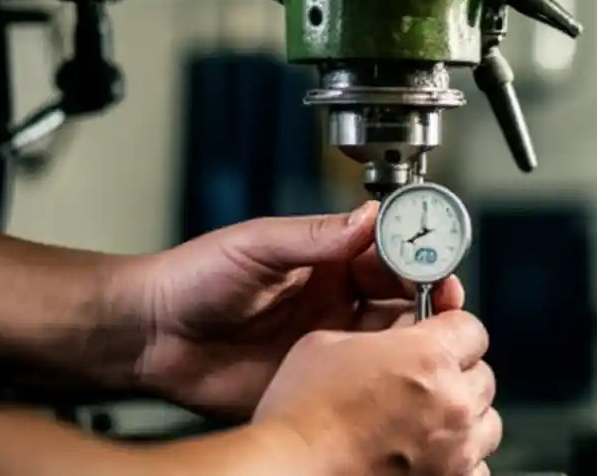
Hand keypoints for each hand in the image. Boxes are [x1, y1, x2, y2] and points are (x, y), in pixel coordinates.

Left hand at [120, 203, 464, 416]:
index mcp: (328, 257)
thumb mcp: (257, 245)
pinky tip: (398, 370)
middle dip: (432, 294)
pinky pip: (364, 377)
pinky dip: (389, 373)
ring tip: (428, 335)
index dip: (418, 252)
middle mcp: (337, 296)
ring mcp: (330, 338)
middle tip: (445, 299)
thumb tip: (368, 218)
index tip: (435, 258)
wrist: (151, 336)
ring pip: (394, 336)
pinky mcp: (317, 377)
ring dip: (417, 333)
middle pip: (405, 294)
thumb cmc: (193, 279)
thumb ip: (314, 236)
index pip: (390, 250)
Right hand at [254, 312, 499, 475]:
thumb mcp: (329, 344)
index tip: (435, 339)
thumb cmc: (300, 413)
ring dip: (463, 420)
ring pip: (486, 425)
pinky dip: (459, 462)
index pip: (471, 329)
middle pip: (483, 376)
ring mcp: (456, 452)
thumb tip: (401, 332)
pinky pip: (477, 467)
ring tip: (427, 424)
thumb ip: (380, 332)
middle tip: (422, 385)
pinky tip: (427, 457)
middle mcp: (453, 404)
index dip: (450, 331)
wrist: (290, 472)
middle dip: (457, 376)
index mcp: (428, 357)